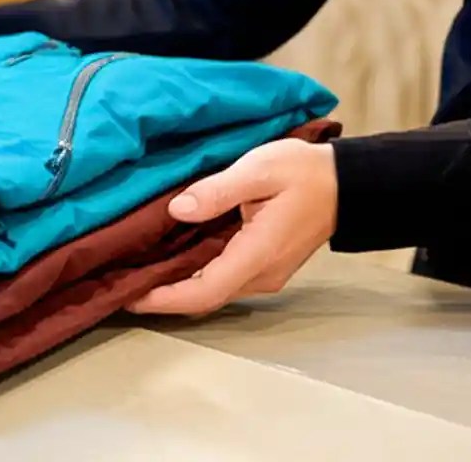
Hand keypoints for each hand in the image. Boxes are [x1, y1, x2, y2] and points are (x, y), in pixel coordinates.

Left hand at [128, 139, 338, 315]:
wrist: (347, 183)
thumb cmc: (305, 173)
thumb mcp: (258, 170)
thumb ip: (217, 191)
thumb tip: (178, 210)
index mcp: (257, 255)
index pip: (204, 292)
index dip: (165, 299)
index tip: (130, 296)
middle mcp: (261, 274)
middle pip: (205, 299)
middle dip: (163, 297)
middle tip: (123, 283)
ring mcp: (265, 273)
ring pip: (214, 291)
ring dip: (178, 287)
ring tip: (139, 272)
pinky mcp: (264, 265)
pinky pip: (223, 279)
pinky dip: (194, 276)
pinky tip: (171, 260)